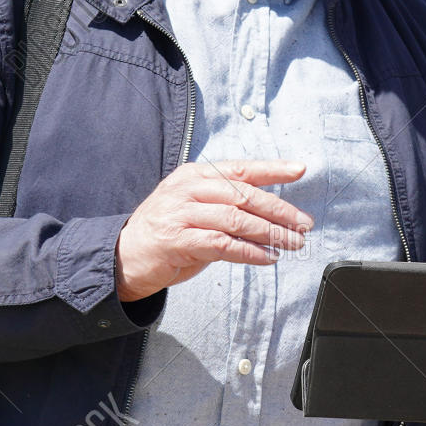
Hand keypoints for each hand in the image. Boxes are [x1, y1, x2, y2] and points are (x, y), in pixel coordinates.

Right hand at [114, 160, 311, 300]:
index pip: (241, 167)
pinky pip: (223, 244)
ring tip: (291, 243)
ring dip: (270, 233)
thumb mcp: (195, 209)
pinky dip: (249, 252)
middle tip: (303, 223)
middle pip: (244, 194)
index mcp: (195, 176)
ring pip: (237, 219)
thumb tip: (270, 214)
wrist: (122, 257)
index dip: (273, 168)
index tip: (300, 170)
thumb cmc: (165, 234)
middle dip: (280, 210)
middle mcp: (188, 189)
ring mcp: (181, 213)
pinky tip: (266, 258)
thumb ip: (226, 205)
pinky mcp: (177, 240)